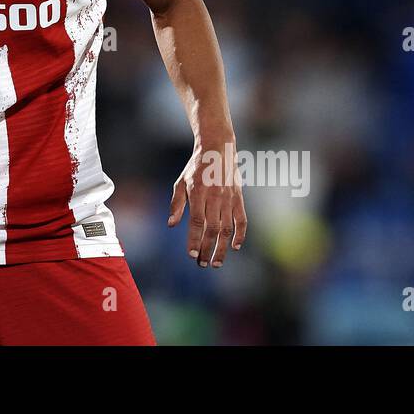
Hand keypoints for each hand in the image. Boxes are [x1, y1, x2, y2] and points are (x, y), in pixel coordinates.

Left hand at [168, 137, 247, 267]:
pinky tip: (234, 247)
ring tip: (216, 262)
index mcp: (198, 193)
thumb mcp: (181, 182)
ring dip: (222, 248)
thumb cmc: (196, 168)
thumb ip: (176, 204)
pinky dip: (240, 234)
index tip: (191, 255)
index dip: (194, 239)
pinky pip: (242, 220)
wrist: (218, 149)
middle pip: (212, 229)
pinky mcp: (239, 198)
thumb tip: (171, 225)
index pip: (196, 221)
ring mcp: (229, 198)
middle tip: (202, 264)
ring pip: (227, 228)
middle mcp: (214, 197)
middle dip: (207, 249)